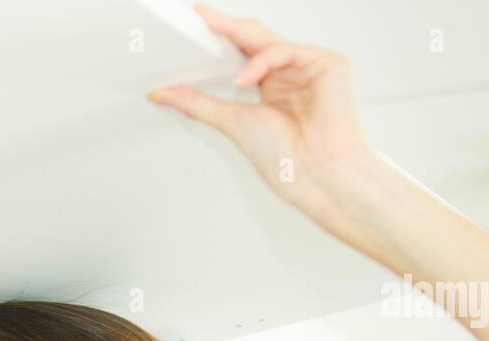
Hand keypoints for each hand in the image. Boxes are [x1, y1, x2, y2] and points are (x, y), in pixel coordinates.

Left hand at [148, 3, 373, 219]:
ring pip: (268, 39)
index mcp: (272, 85)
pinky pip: (285, 51)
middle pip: (255, 37)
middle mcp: (291, 72)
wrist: (316, 176)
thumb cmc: (285, 159)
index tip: (192, 23)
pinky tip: (243, 80)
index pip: (243, 51)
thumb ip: (197, 103)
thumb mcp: (230, 121)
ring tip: (211, 39)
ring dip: (237, 37)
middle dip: (225, 26)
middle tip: (199, 15)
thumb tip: (160, 93)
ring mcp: (310, 66)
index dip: (219, 36)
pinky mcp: (328, 64)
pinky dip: (260, 63)